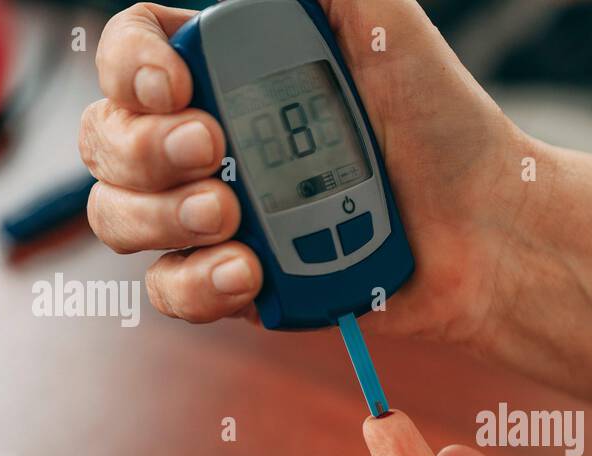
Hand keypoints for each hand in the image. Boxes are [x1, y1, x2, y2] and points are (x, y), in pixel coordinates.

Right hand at [80, 2, 526, 339]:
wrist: (485, 228)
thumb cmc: (442, 121)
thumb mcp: (381, 18)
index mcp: (228, 71)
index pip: (129, 55)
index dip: (128, 66)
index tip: (174, 86)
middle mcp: (209, 141)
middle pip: (106, 141)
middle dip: (140, 149)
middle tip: (211, 151)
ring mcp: (217, 217)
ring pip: (120, 219)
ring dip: (160, 216)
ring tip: (231, 217)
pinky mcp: (240, 286)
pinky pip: (172, 291)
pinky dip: (197, 284)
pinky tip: (249, 271)